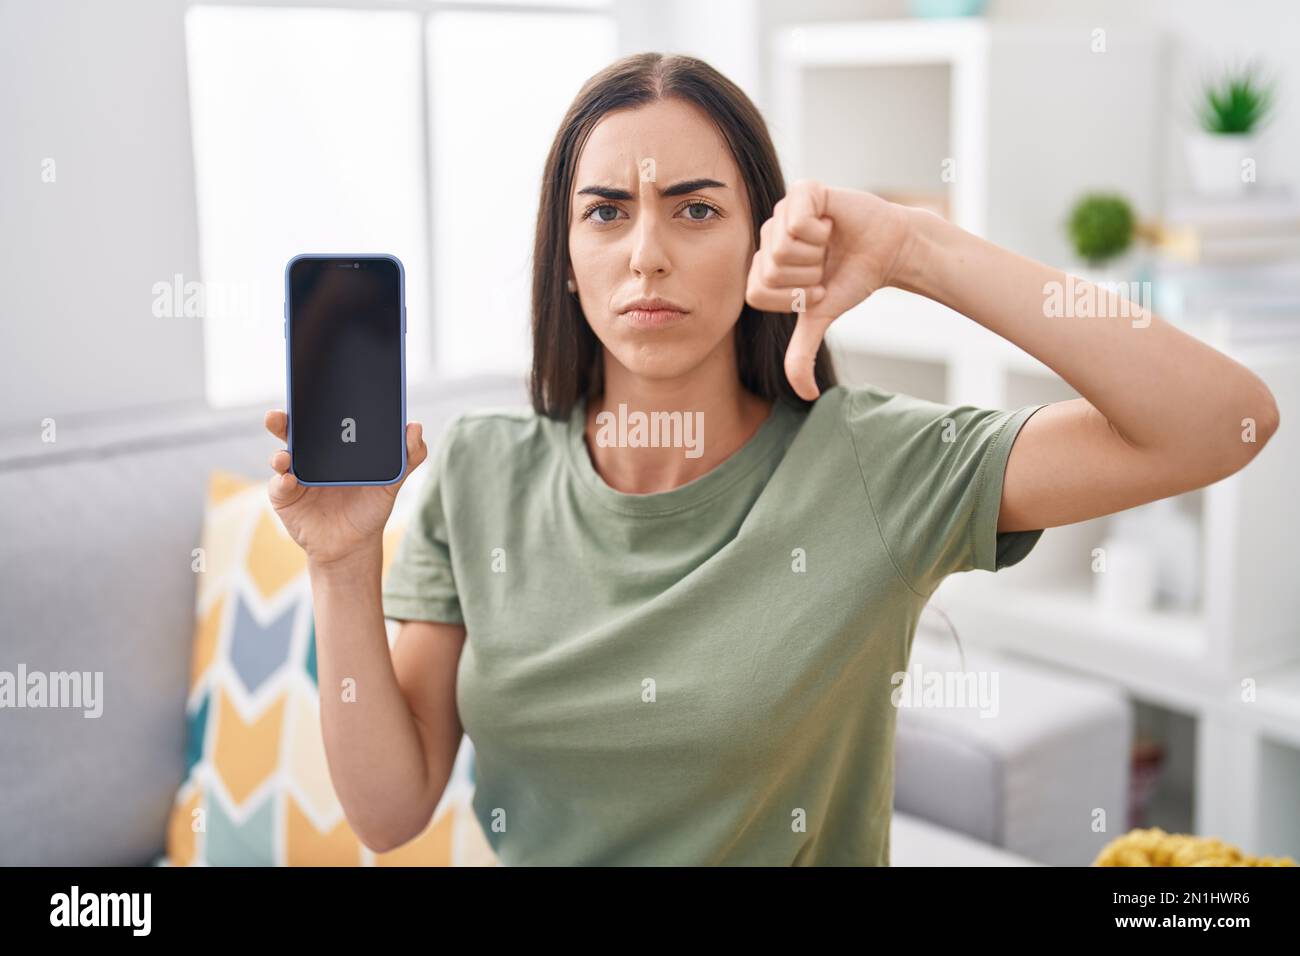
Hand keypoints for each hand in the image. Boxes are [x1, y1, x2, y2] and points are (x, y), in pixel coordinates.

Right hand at [264, 410, 427, 566]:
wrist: (353, 545)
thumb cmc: (370, 507)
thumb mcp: (391, 482)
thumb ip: (407, 456)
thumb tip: (415, 427)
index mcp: (331, 445)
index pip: (319, 418)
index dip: (311, 403)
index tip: (308, 389)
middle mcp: (309, 455)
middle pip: (291, 432)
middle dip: (282, 421)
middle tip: (278, 415)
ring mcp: (294, 475)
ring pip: (280, 457)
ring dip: (279, 453)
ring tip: (285, 455)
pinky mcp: (285, 498)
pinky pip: (279, 487)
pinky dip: (282, 482)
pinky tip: (289, 480)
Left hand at [746, 180, 914, 399]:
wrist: (889, 250)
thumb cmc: (852, 278)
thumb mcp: (822, 317)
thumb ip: (803, 351)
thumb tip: (805, 395)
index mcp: (764, 265)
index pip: (757, 293)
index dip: (792, 298)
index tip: (816, 289)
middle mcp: (768, 236)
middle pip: (770, 271)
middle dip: (808, 277)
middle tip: (825, 265)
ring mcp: (784, 211)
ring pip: (782, 248)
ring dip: (816, 255)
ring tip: (830, 244)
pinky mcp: (804, 191)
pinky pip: (795, 220)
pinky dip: (820, 231)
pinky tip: (831, 226)